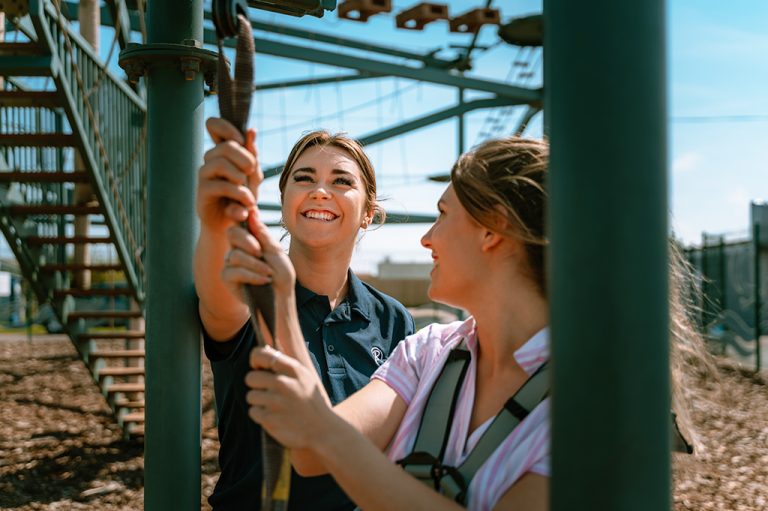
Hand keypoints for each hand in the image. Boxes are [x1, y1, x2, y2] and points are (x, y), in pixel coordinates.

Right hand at [197, 118, 262, 232]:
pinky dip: (239, 195)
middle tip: (252, 172)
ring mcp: (204, 175)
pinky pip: (221, 185)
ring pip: (220, 163)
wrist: (234, 226)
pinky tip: (246, 206)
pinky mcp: (202, 192)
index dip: (227, 128)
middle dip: (245, 158)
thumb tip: (251, 130)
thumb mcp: (253, 176)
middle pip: (225, 145)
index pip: (213, 125)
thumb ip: (252, 155)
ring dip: (241, 178)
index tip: (241, 142)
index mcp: (222, 151)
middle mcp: (210, 160)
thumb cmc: (244, 197)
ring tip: (250, 195)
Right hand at [222, 218, 295, 301]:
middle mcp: (238, 249)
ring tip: (269, 273)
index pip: (241, 223)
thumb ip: (263, 234)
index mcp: (250, 240)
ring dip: (255, 264)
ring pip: (234, 255)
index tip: (249, 214)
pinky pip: (233, 271)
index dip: (242, 215)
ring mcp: (231, 263)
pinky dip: (251, 275)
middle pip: (232, 234)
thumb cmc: (281, 275)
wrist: (280, 299)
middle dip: (247, 241)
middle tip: (260, 252)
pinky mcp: (228, 278)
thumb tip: (252, 212)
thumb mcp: (276, 252)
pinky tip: (264, 280)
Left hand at [246, 346, 333, 448]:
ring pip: (250, 396)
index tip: (259, 368)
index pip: (260, 354)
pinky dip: (261, 416)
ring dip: (259, 402)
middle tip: (268, 392)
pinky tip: (276, 417)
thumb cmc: (311, 401)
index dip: (255, 360)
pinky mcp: (270, 419)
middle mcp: (283, 383)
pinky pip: (253, 412)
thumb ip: (285, 365)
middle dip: (256, 385)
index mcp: (293, 369)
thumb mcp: (304, 377)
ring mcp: (276, 402)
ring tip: (276, 406)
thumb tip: (263, 352)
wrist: (323, 430)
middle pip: (250, 377)